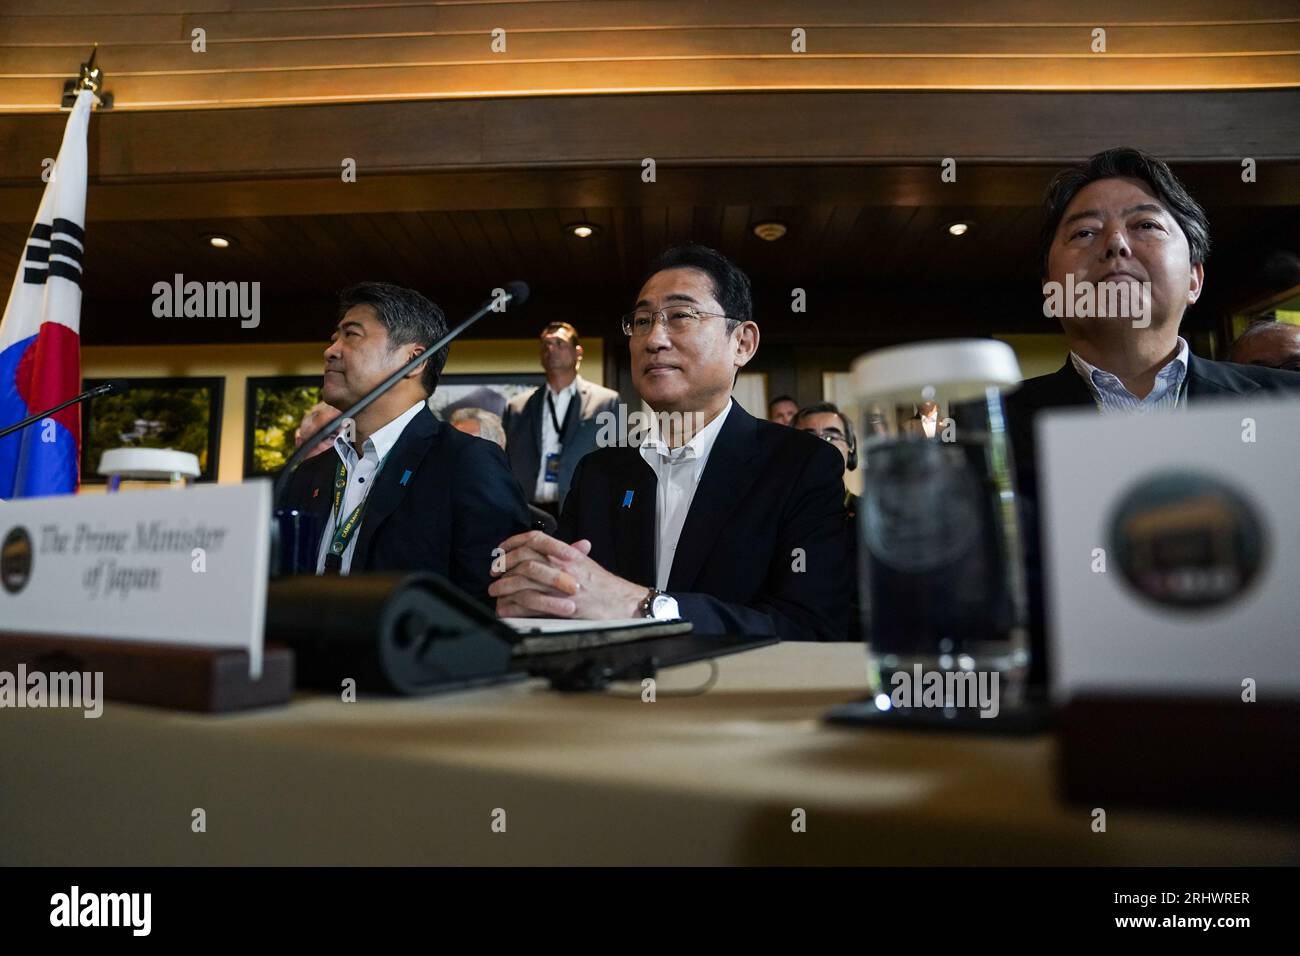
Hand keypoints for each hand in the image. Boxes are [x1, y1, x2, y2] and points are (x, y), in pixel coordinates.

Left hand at [489, 530, 644, 619]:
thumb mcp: (586, 564)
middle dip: (504, 565)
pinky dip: (515, 607)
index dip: (514, 543)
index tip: (502, 550)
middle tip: (494, 572)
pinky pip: (532, 605)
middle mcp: (564, 566)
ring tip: (495, 592)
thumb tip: (550, 549)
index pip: (535, 539)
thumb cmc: (605, 586)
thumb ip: (567, 554)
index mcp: (568, 553)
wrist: (623, 603)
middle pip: (525, 558)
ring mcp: (562, 586)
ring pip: (525, 581)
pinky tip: (506, 609)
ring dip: (505, 587)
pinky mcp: (562, 606)